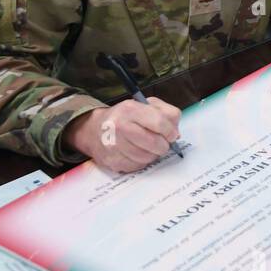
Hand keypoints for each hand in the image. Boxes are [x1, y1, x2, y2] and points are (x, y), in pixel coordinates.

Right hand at [64, 97, 181, 172]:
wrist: (95, 129)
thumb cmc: (125, 117)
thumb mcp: (146, 105)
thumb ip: (166, 113)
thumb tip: (175, 134)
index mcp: (130, 109)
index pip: (160, 122)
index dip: (170, 131)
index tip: (172, 134)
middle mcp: (119, 126)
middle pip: (156, 143)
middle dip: (163, 145)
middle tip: (161, 143)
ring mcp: (114, 146)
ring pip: (148, 157)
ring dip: (153, 154)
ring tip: (147, 146)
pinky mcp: (112, 161)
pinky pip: (138, 166)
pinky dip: (142, 161)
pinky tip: (136, 152)